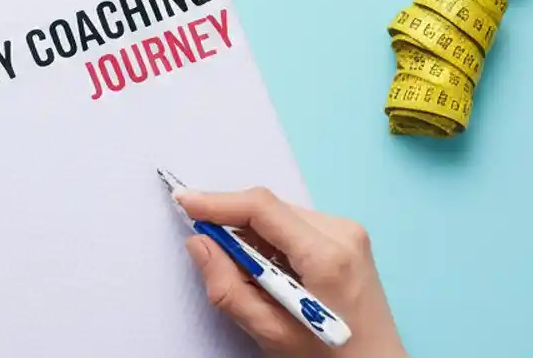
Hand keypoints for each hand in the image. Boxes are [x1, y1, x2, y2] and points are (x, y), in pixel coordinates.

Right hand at [179, 188, 406, 357]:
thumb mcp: (270, 332)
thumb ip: (227, 286)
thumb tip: (198, 242)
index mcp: (327, 255)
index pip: (262, 208)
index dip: (218, 202)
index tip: (183, 201)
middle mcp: (342, 232)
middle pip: (270, 209)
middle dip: (232, 221)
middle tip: (209, 248)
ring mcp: (349, 232)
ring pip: (280, 215)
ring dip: (252, 234)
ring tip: (247, 274)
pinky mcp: (348, 237)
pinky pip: (295, 225)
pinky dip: (271, 241)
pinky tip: (271, 272)